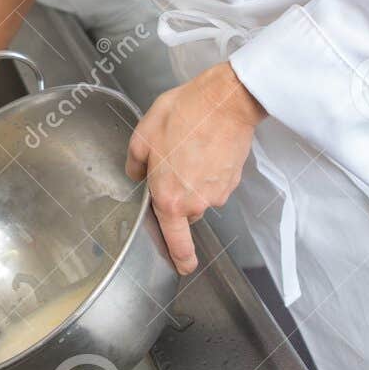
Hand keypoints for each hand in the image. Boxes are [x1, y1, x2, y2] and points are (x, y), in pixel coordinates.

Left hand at [126, 61, 264, 274]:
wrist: (225, 102)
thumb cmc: (184, 115)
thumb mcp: (144, 135)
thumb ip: (135, 163)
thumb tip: (136, 175)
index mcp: (169, 198)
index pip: (175, 241)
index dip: (179, 258)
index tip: (181, 267)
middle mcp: (195, 203)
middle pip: (184, 214)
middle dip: (176, 197)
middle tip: (171, 164)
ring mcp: (217, 193)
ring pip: (200, 197)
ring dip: (193, 180)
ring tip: (188, 149)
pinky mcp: (233, 180)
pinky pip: (215, 183)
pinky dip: (208, 171)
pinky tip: (203, 148)